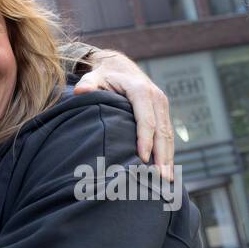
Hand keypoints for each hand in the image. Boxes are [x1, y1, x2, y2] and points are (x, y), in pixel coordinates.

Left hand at [74, 49, 174, 178]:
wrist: (120, 66)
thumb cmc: (104, 76)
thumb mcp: (94, 77)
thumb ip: (87, 84)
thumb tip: (80, 91)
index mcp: (141, 91)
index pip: (146, 120)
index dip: (145, 141)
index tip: (143, 160)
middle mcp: (156, 97)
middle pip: (161, 131)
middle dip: (162, 156)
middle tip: (161, 179)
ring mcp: (162, 105)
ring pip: (168, 135)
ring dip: (169, 158)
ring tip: (167, 180)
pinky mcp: (164, 112)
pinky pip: (168, 134)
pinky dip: (168, 152)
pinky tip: (167, 169)